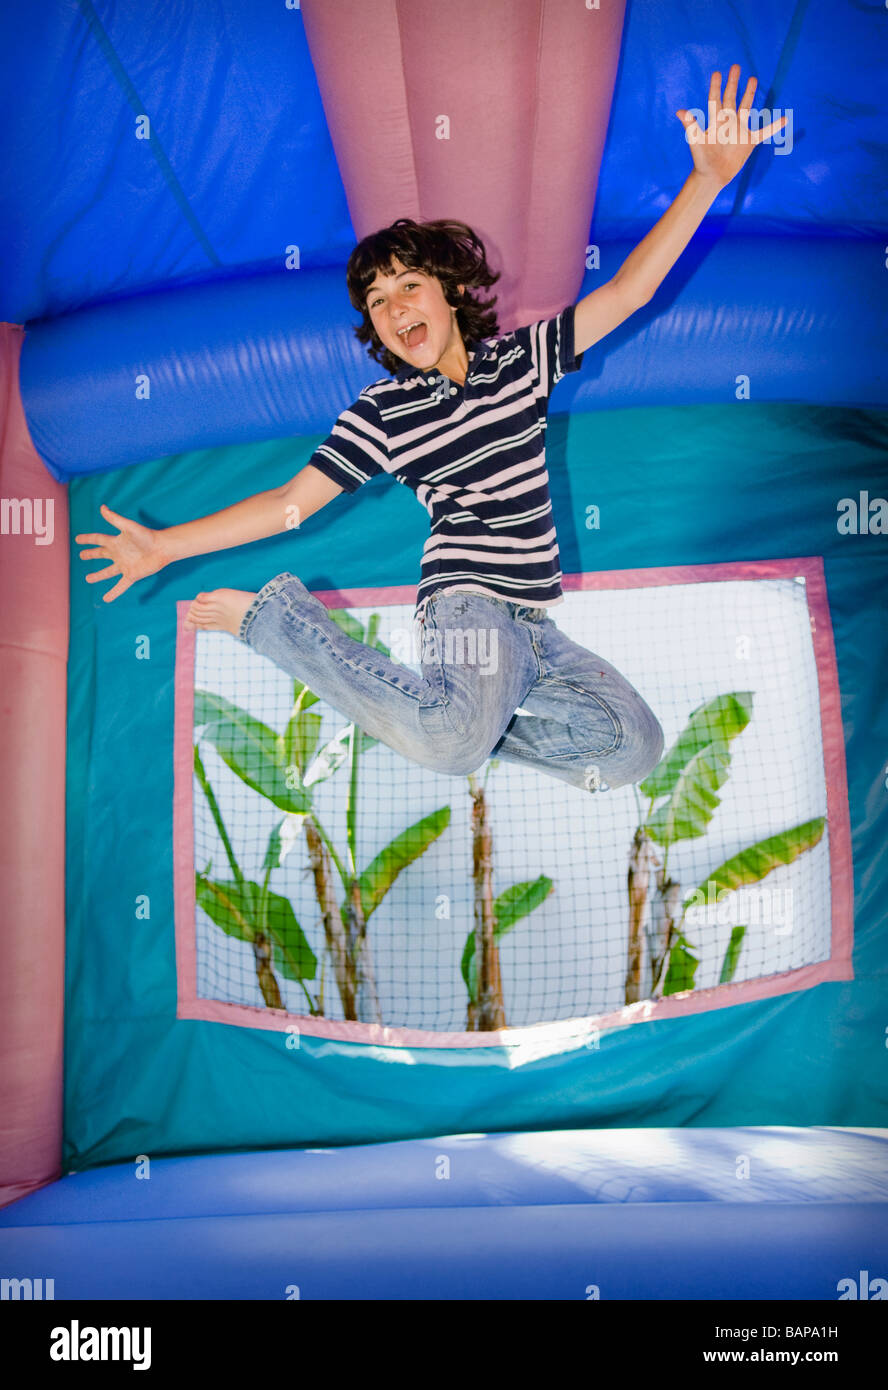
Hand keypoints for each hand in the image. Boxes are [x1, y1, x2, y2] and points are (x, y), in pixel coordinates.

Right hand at [75, 504, 167, 602]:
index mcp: (116, 542)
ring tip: (88, 579)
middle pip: (101, 554)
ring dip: (98, 576)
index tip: (77, 539)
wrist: (162, 548)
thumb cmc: (146, 536)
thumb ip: (114, 519)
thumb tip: (102, 507)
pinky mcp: (131, 575)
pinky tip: (106, 599)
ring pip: (107, 572)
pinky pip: (120, 586)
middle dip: (91, 555)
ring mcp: (124, 565)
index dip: (87, 539)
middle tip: (82, 556)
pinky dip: (113, 593)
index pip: (98, 539)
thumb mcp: (128, 526)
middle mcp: (118, 554)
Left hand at [676, 65, 786, 189]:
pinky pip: (765, 132)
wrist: (713, 176)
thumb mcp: (696, 141)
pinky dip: (774, 126)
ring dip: (749, 94)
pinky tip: (785, 118)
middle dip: (733, 83)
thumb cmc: (702, 159)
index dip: (716, 87)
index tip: (717, 73)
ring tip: (753, 78)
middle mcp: (728, 122)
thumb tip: (679, 112)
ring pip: (746, 107)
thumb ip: (691, 125)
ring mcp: (739, 130)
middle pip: (731, 98)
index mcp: (715, 121)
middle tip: (736, 66)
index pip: (715, 100)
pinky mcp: (749, 141)